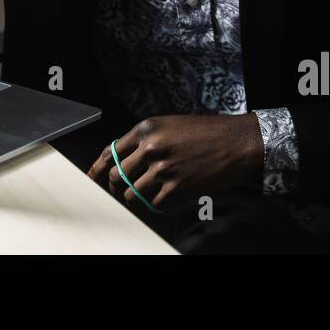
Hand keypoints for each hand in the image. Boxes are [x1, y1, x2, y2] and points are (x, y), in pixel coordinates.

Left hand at [86, 114, 263, 213]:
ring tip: (146, 195)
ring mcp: (163, 169)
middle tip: (122, 190)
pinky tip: (164, 199)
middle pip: (117, 176)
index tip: (93, 177)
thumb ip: (145, 140)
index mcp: (146, 129)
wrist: (235, 142)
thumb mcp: (169, 125)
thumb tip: (124, 158)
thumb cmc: (205, 132)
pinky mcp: (176, 187)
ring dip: (136, 198)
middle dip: (117, 186)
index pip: (110, 152)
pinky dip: (156, 205)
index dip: (98, 168)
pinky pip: (154, 204)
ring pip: (132, 194)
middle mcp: (150, 148)